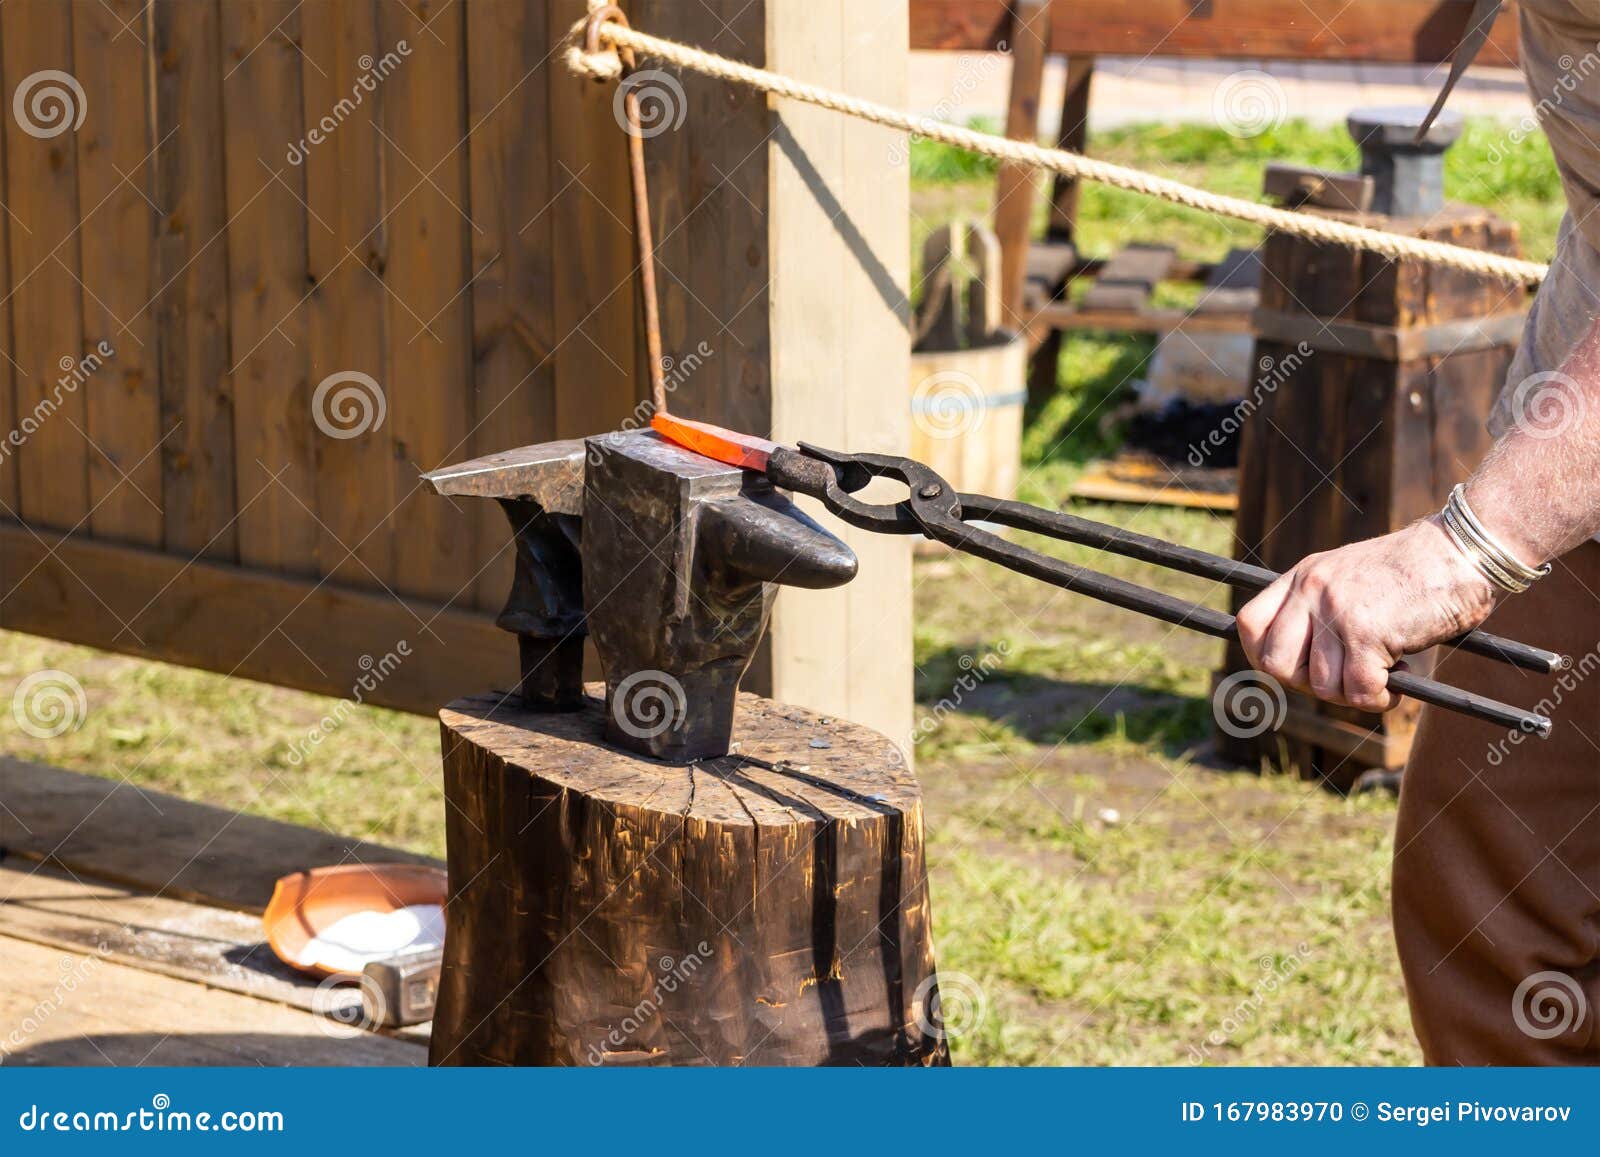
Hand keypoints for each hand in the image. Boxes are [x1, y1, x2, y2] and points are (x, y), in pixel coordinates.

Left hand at [1235, 517, 1497, 711]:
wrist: (1463, 550)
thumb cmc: (1414, 571)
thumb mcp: (1349, 576)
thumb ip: (1319, 608)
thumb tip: (1298, 665)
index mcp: (1303, 577)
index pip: (1249, 624)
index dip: (1263, 656)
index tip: (1295, 670)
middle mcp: (1312, 591)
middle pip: (1276, 665)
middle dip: (1308, 684)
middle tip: (1345, 677)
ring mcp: (1337, 612)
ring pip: (1322, 686)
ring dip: (1355, 692)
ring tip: (1384, 671)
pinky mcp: (1367, 634)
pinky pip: (1360, 692)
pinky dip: (1381, 698)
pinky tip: (1401, 676)